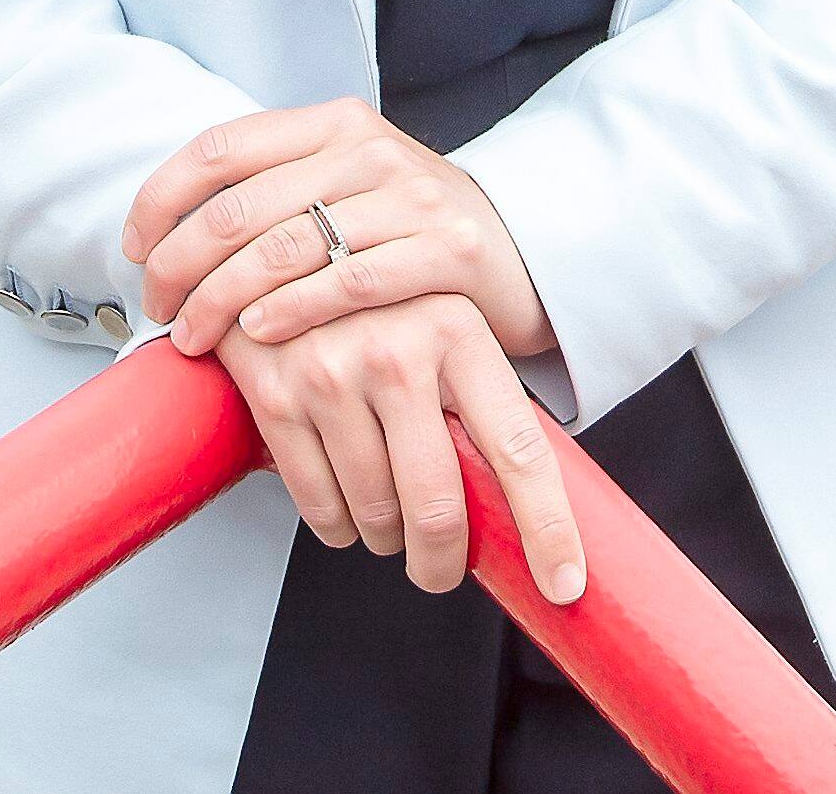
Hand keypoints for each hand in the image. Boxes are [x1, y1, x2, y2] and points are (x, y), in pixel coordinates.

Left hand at [127, 98, 551, 360]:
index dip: (162, 198)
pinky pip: (350, 282)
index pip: (220, 147)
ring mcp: (410, 197)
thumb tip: (161, 230)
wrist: (519, 252)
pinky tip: (258, 335)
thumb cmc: (403, 231)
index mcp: (330, 124)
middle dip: (181, 262)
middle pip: (241, 205)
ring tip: (193, 336)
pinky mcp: (447, 249)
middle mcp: (367, 148)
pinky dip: (292, 311)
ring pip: (285, 247)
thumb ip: (271, 190)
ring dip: (222, 299)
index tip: (135, 248)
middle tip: (158, 308)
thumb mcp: (341, 188)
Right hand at [214, 295, 583, 603]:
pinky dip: (337, 528)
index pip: (519, 450)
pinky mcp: (276, 395)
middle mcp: (399, 351)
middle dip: (442, 564)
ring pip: (375, 515)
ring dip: (384, 540)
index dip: (546, 526)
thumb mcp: (440, 326)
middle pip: (439, 506)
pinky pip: (319, 505)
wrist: (271, 250)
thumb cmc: (379, 307)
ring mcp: (333, 372)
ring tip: (385, 524)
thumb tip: (522, 504)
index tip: (563, 585)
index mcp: (460, 332)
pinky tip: (344, 513)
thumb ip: (473, 398)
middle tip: (439, 573)